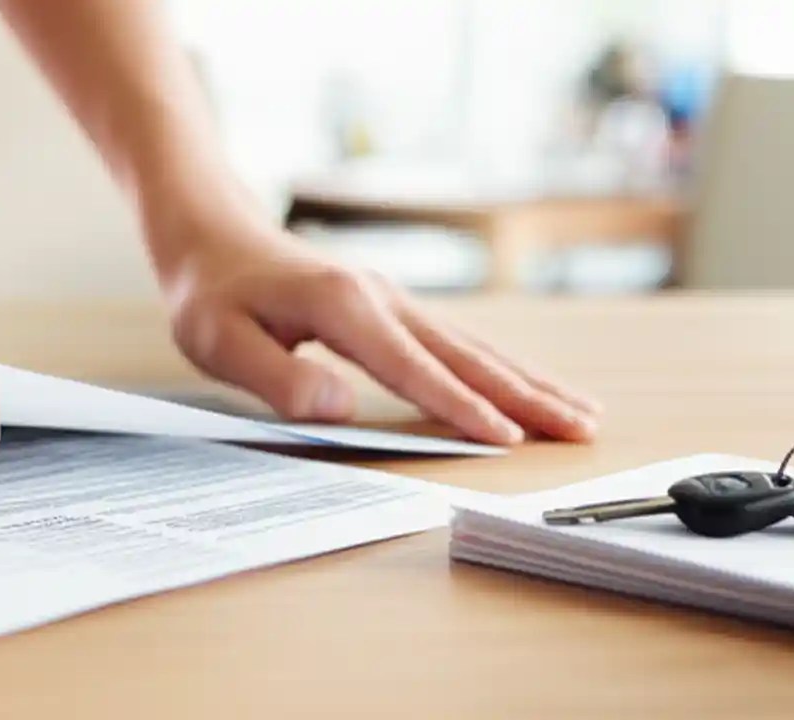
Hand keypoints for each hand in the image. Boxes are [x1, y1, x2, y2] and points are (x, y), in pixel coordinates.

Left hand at [163, 227, 601, 444]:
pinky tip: (525, 384)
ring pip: (473, 345)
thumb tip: (340, 409)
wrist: (214, 236)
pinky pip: (456, 341)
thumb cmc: (211, 293)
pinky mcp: (392, 307)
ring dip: (528, 380)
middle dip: (526, 394)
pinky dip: (499, 366)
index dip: (459, 406)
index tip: (507, 438)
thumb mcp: (219, 340)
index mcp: (342, 307)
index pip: (411, 367)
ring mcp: (392, 300)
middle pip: (465, 354)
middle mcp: (380, 298)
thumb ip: (277, 376)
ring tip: (581, 411)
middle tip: (582, 428)